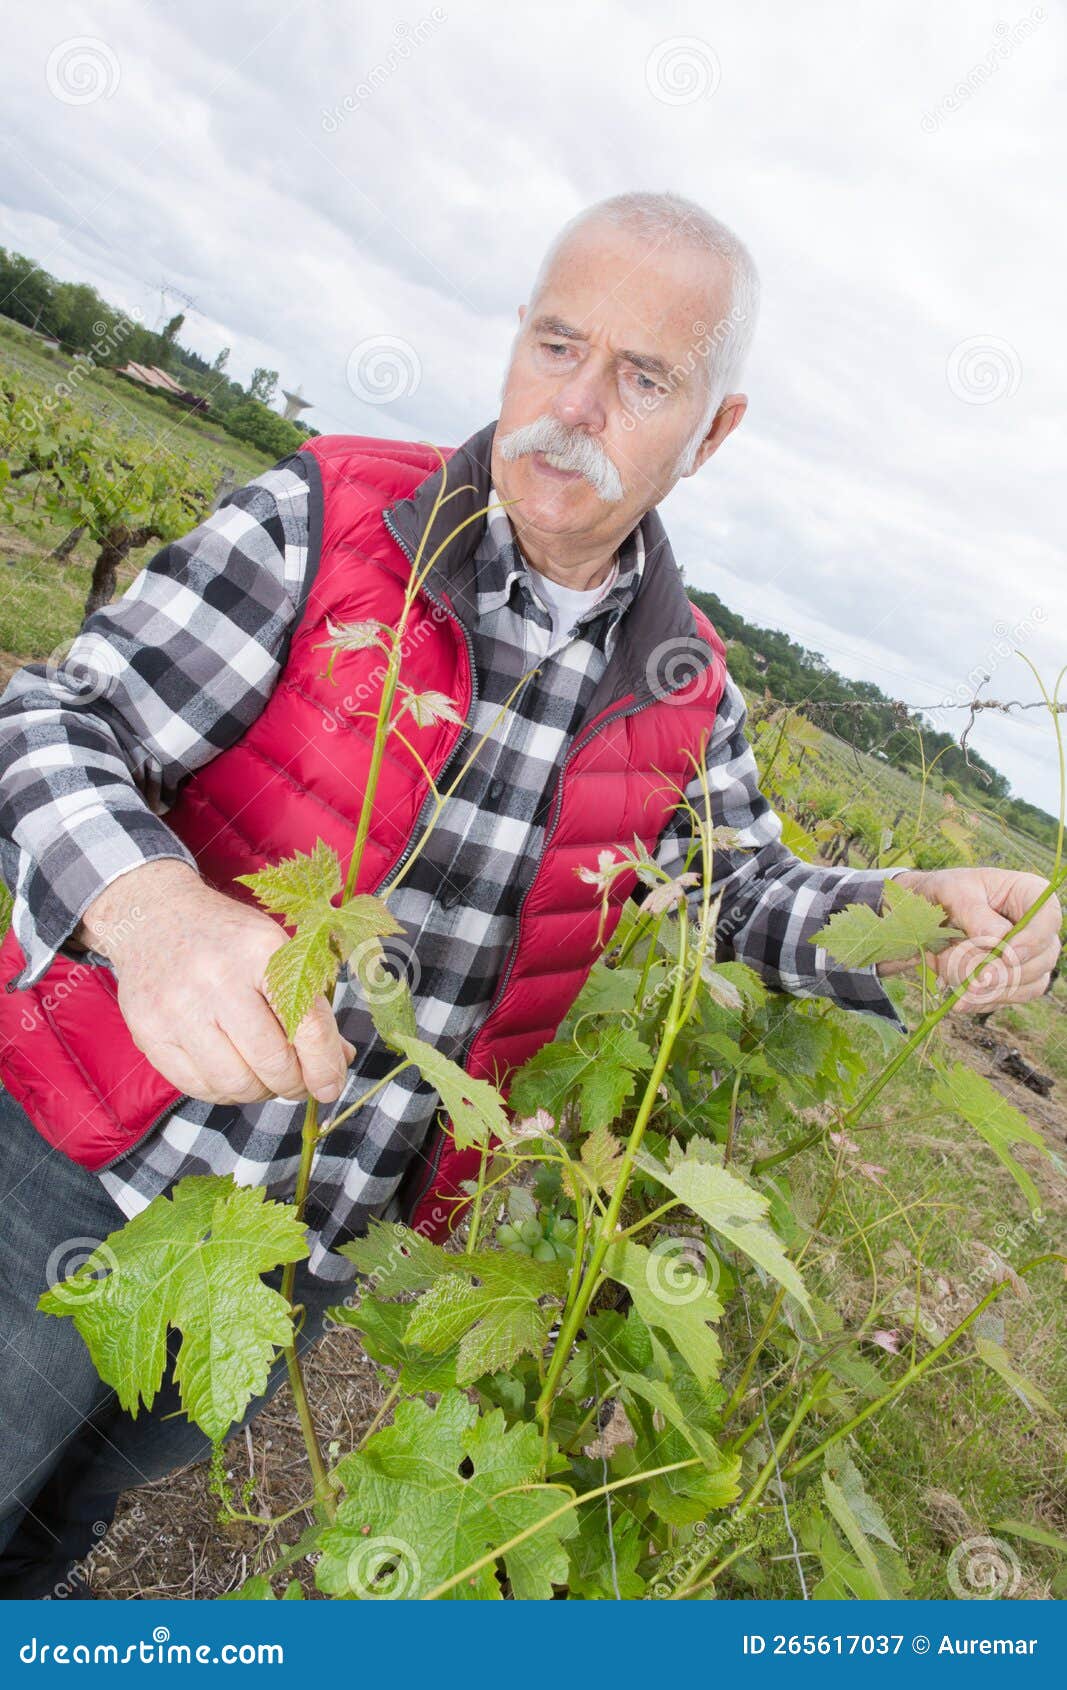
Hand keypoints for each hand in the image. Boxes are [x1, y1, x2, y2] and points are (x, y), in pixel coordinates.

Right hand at [78, 859, 356, 1104]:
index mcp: (260, 951)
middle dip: (294, 1085)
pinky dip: (224, 1092)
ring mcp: (178, 1009)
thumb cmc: (227, 940)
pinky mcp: (149, 1032)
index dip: (325, 1066)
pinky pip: (197, 1087)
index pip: (306, 1025)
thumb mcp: (275, 951)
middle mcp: (217, 979)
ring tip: (264, 1077)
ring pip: (235, 1083)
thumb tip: (337, 1061)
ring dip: (259, 1092)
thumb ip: (309, 1003)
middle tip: (298, 1083)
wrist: (153, 918)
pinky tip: (232, 1074)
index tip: (331, 1087)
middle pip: (271, 1063)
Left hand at [876, 866, 1061, 1011]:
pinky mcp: (1013, 980)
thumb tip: (997, 939)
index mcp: (1029, 894)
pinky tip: (960, 1002)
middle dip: (1006, 973)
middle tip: (974, 981)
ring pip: (1028, 985)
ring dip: (992, 990)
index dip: (1033, 939)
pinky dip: (983, 1001)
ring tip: (958, 988)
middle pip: (1042, 959)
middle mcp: (1036, 929)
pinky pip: (1007, 997)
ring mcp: (1029, 958)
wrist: (930, 914)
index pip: (1048, 917)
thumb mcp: (954, 892)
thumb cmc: (948, 893)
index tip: (1006, 954)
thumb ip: (975, 914)